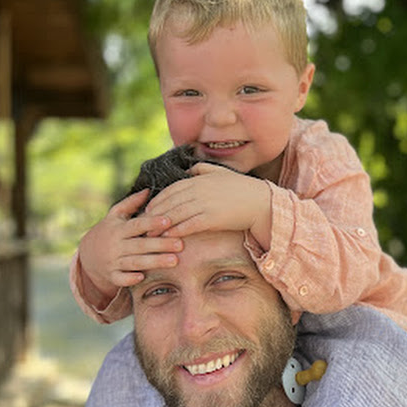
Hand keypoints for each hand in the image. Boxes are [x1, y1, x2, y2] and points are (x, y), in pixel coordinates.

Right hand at [78, 189, 183, 301]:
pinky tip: (143, 277)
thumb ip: (131, 203)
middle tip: (180, 244)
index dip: (152, 222)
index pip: (137, 225)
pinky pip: (121, 279)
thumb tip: (148, 190)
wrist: (88, 256)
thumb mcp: (115, 216)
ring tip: (174, 261)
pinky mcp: (112, 276)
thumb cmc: (109, 232)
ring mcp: (113, 261)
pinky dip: (130, 278)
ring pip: (135, 262)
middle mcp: (116, 245)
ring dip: (154, 262)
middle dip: (160, 245)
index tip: (168, 220)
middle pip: (140, 245)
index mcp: (119, 229)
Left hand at [145, 163, 271, 247]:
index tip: (149, 208)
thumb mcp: (222, 173)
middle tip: (144, 224)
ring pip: (177, 214)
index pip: (172, 189)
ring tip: (152, 234)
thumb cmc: (243, 189)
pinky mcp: (212, 219)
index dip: (159, 199)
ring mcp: (206, 204)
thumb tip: (190, 171)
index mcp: (200, 179)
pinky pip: (189, 225)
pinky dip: (177, 231)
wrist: (262, 204)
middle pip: (171, 202)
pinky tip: (169, 237)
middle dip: (155, 213)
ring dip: (162, 225)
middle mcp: (200, 190)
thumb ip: (204, 169)